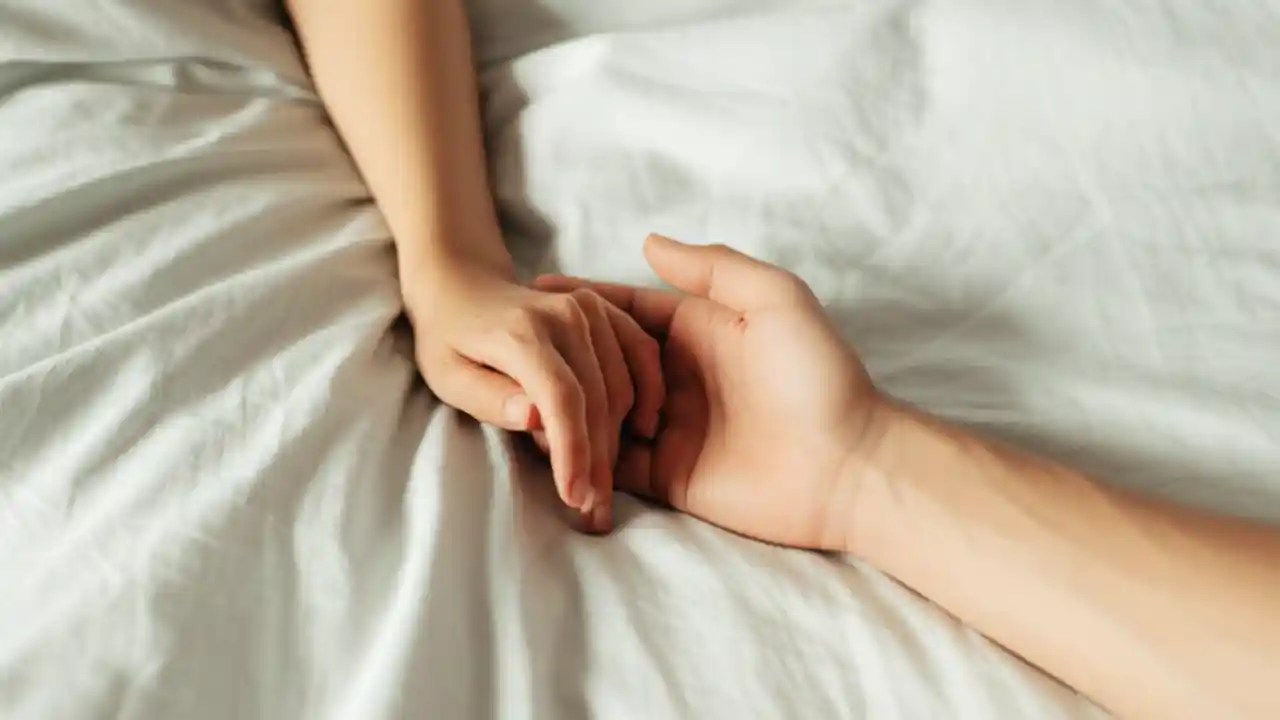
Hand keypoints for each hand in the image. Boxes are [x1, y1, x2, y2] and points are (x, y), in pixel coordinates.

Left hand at [403, 253, 663, 531]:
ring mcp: (589, 308)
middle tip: (593, 512)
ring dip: (619, 441)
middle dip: (597, 462)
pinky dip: (647, 395)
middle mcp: (563, 314)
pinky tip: (641, 431)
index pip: (561, 398)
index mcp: (521, 332)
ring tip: (605, 489)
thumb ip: (488, 398)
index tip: (574, 496)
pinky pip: (641, 355)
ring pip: (621, 387)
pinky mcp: (606, 308)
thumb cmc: (449, 339)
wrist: (464, 284)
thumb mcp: (447, 375)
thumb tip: (535, 418)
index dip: (573, 451)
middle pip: (597, 400)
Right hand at [537, 235, 885, 550]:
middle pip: (603, 360)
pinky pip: (611, 461)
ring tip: (511, 389)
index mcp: (699, 331)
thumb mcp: (777, 300)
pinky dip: (579, 452)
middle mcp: (676, 377)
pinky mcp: (667, 477)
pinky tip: (541, 439)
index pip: (626, 311)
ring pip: (598, 410)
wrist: (848, 469)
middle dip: (560, 352)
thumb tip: (647, 242)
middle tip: (510, 342)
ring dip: (562, 402)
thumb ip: (714, 269)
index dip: (581, 300)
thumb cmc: (818, 378)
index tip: (533, 291)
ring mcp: (669, 429)